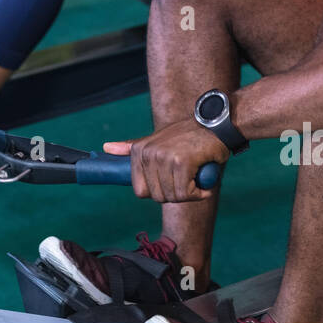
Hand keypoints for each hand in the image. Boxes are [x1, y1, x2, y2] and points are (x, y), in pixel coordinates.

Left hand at [104, 118, 228, 202]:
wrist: (216, 126)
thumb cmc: (188, 136)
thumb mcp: (156, 140)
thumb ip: (132, 147)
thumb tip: (106, 148)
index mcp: (139, 150)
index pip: (140, 191)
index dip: (158, 192)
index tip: (171, 182)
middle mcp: (148, 153)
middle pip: (157, 197)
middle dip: (175, 194)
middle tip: (187, 179)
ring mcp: (164, 157)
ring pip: (173, 197)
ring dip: (189, 193)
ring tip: (195, 176)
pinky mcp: (181, 162)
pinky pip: (186, 194)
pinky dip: (199, 193)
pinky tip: (202, 180)